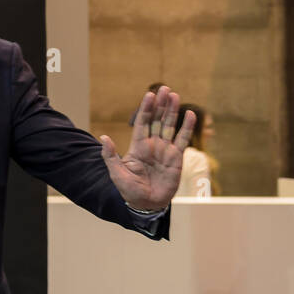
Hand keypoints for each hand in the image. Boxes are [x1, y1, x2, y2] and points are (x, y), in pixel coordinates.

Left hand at [100, 87, 195, 211]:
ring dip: (172, 111)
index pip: (142, 122)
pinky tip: (190, 115)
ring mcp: (165, 150)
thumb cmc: (130, 190)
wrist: (147, 205)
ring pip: (169, 126)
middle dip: (160, 105)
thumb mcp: (117, 173)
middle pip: (157, 120)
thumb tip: (103, 137)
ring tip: (175, 95)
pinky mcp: (176, 158)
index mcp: (138, 145)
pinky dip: (187, 127)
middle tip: (165, 88)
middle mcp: (152, 144)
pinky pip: (183, 140)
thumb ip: (110, 156)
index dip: (146, 109)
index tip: (150, 95)